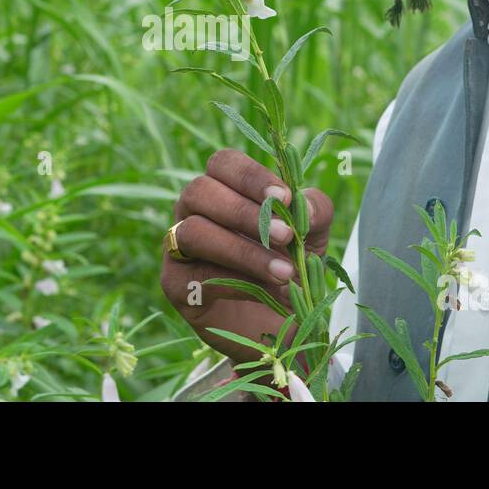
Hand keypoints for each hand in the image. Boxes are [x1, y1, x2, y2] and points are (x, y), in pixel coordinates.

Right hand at [160, 148, 333, 367]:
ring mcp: (178, 247)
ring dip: (242, 251)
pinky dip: (234, 282)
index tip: (284, 198)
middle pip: (199, 191)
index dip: (250, 176)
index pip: (222, 163)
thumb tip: (304, 205)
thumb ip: (313, 212)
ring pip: (194, 232)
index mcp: (223, 188)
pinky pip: (193, 276)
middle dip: (244, 213)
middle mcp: (193, 211)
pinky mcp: (175, 284)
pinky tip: (266, 292)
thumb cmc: (290, 266)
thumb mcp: (312, 237)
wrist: (281, 324)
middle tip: (286, 237)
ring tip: (284, 272)